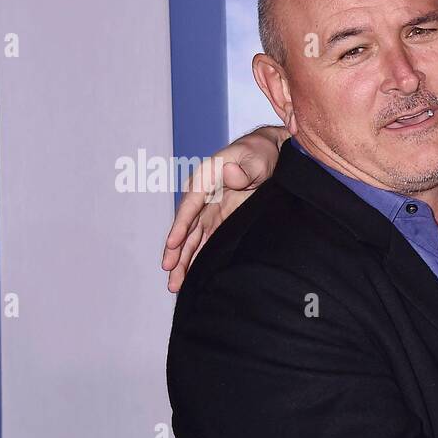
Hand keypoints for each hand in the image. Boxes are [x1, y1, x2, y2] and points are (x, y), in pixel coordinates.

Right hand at [161, 124, 288, 291]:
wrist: (269, 154)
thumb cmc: (259, 153)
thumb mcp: (255, 159)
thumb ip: (243, 169)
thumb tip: (229, 174)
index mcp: (205, 177)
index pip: (190, 204)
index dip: (181, 225)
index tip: (173, 244)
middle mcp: (201, 196)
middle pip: (186, 227)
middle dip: (176, 252)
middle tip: (169, 274)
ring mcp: (209, 209)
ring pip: (192, 239)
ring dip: (183, 261)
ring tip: (174, 284)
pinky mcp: (218, 219)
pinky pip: (204, 241)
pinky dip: (197, 257)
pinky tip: (190, 275)